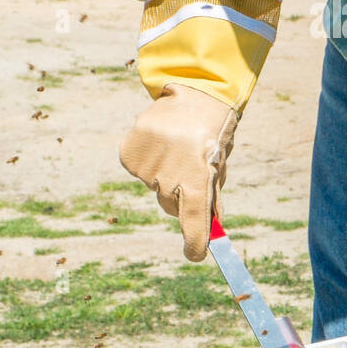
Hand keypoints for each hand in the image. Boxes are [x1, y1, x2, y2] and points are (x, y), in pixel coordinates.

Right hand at [119, 83, 237, 259]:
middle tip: (188, 168)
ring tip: (176, 147)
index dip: (194, 240)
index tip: (194, 254)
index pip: (193, 218)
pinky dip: (148, 163)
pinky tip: (160, 143)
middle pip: (170, 205)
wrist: (194, 93)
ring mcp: (146, 162)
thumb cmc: (212, 135)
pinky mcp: (128, 153)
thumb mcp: (217, 165)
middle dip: (179, 197)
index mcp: (197, 174)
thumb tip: (208, 233)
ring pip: (154, 187)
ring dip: (164, 175)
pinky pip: (139, 171)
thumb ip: (211, 198)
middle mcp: (169, 171)